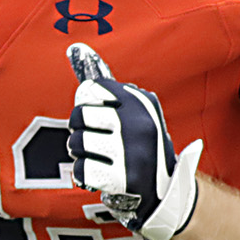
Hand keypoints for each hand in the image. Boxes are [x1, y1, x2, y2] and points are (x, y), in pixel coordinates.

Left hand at [64, 43, 202, 239]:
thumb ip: (104, 85)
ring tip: (97, 156)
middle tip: (93, 138)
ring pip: (76, 144)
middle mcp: (138, 124)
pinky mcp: (122, 180)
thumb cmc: (139, 145)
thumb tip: (75, 48)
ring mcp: (130, 153)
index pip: (91, 89)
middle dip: (79, 129)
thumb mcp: (133, 111)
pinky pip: (81, 170)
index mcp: (140, 102)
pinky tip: (100, 175)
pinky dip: (85, 175)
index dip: (86, 104)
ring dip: (80, 153)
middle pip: (79, 115)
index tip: (98, 115)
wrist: (164, 191)